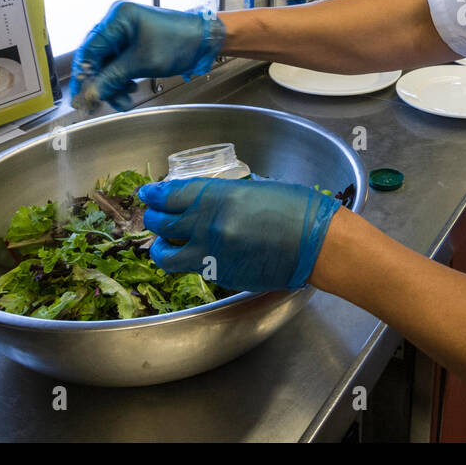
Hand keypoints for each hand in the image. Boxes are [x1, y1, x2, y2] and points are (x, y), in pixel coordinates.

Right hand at [69, 1, 226, 110]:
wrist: (206, 41)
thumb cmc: (179, 43)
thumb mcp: (143, 62)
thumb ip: (113, 77)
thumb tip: (90, 94)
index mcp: (117, 18)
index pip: (89, 48)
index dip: (83, 74)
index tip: (80, 96)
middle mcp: (117, 23)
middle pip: (96, 58)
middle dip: (100, 83)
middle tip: (100, 104)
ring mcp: (125, 34)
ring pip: (107, 65)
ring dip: (112, 85)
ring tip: (124, 100)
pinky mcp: (134, 46)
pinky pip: (119, 65)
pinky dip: (121, 80)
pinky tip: (128, 90)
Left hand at [138, 178, 340, 291]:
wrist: (317, 244)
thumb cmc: (297, 209)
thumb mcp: (256, 188)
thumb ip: (226, 195)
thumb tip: (208, 199)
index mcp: (217, 198)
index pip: (169, 196)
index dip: (154, 195)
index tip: (148, 194)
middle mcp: (207, 227)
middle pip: (161, 224)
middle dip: (155, 218)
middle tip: (157, 215)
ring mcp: (212, 255)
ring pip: (166, 256)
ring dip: (162, 247)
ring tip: (167, 243)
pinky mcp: (221, 276)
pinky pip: (193, 269)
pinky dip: (190, 261)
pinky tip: (199, 255)